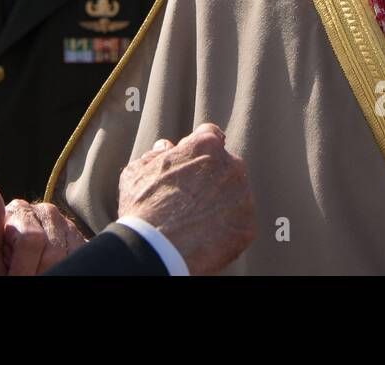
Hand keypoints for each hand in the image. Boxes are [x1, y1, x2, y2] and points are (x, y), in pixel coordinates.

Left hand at [0, 184, 86, 275]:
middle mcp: (45, 212)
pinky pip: (79, 256)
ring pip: (67, 256)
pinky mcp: (78, 239)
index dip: (22, 267)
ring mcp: (64, 225)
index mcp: (19, 210)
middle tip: (22, 278)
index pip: (31, 240)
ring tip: (32, 271)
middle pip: (52, 252)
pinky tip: (49, 268)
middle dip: (35, 271)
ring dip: (50, 270)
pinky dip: (65, 268)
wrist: (7, 274)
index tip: (12, 278)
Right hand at [117, 122, 253, 274]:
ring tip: (196, 219)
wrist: (156, 249)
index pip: (211, 135)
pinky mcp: (247, 225)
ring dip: (221, 201)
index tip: (192, 161)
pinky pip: (238, 223)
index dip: (199, 149)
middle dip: (212, 176)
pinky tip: (205, 235)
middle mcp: (231, 166)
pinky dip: (225, 228)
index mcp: (206, 146)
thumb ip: (156, 154)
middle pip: (226, 166)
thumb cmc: (143, 207)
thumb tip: (165, 148)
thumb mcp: (137, 171)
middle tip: (191, 196)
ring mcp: (243, 197)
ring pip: (235, 194)